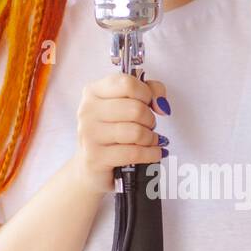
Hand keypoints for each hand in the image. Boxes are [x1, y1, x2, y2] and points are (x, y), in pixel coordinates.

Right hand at [74, 71, 168, 193]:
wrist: (90, 166)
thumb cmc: (111, 132)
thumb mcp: (127, 104)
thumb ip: (149, 91)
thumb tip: (161, 104)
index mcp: (94, 91)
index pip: (127, 83)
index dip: (146, 94)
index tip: (150, 103)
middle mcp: (88, 110)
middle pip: (135, 109)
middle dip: (150, 119)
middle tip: (148, 126)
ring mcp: (90, 134)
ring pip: (136, 132)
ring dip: (150, 138)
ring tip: (150, 140)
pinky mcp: (96, 156)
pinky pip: (134, 153)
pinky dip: (151, 154)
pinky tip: (154, 153)